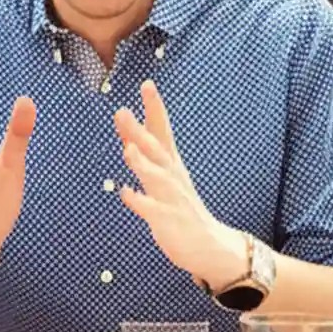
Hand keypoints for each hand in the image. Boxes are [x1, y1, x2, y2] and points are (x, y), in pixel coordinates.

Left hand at [116, 81, 248, 286]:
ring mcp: (172, 198)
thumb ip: (144, 155)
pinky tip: (126, 193)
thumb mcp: (163, 177)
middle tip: (122, 111)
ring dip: (143, 163)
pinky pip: (153, 210)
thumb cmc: (181, 208)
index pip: (162, 131)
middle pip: (156, 149)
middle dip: (139, 131)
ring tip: (128, 149)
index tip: (148, 85)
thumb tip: (126, 132)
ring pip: (157, 177)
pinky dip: (140, 201)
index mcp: (171, 164)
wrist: (210, 246)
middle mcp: (173, 176)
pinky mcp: (168, 220)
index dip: (155, 108)